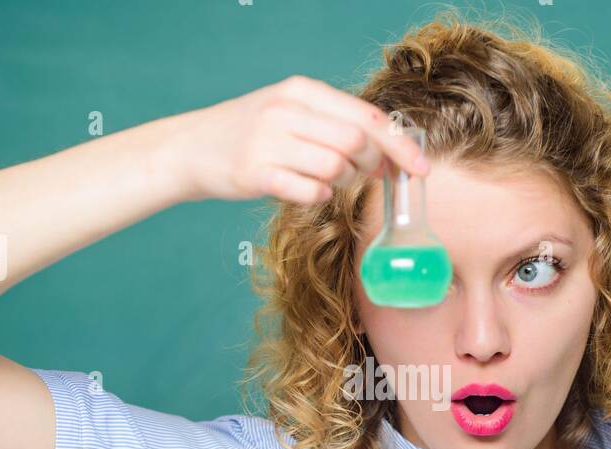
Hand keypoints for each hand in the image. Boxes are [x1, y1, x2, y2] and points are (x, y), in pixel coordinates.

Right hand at [178, 74, 429, 204]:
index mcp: (301, 91)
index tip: (421, 168)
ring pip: (335, 168)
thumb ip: (335, 125)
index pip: (366, 116)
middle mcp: (286, 111)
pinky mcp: (254, 173)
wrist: (189, 148)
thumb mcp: (290, 113)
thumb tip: (389, 154)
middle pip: (356, 142)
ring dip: (341, 182)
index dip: (400, 144)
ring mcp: (268, 141)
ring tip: (323, 180)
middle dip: (369, 165)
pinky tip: (307, 190)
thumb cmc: (249, 134)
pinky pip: (308, 191)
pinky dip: (317, 196)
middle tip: (359, 173)